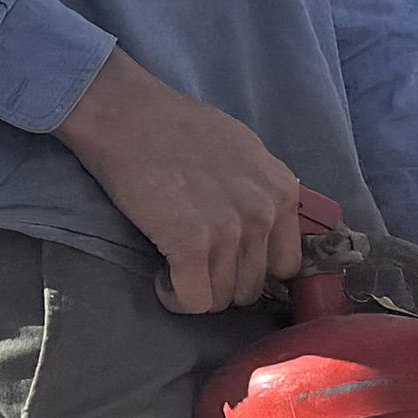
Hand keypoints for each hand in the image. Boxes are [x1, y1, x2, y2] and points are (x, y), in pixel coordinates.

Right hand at [52, 53, 332, 313]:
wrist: (130, 116)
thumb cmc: (180, 128)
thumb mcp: (247, 152)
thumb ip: (264, 193)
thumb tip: (270, 231)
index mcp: (283, 192)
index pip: (286, 264)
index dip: (255, 269)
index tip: (229, 262)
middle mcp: (264, 214)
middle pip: (253, 286)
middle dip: (223, 282)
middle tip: (195, 263)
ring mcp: (230, 231)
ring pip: (224, 299)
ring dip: (198, 290)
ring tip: (176, 265)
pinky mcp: (191, 246)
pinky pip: (195, 301)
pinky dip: (176, 298)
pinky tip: (164, 277)